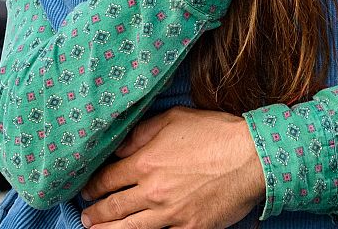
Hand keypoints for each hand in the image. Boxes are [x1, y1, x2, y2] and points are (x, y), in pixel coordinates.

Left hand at [78, 107, 263, 228]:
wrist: (252, 158)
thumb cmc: (216, 133)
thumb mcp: (175, 118)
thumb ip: (142, 132)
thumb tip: (119, 147)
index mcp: (146, 161)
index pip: (107, 178)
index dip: (92, 186)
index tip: (85, 190)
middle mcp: (152, 190)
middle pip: (112, 207)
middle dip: (94, 213)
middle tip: (85, 216)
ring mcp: (169, 213)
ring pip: (127, 228)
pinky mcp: (187, 228)